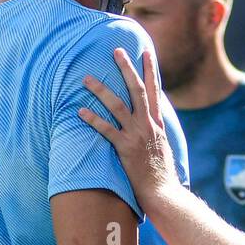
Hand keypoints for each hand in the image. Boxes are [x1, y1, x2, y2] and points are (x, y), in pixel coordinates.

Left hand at [78, 49, 177, 210]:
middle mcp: (148, 125)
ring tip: (86, 79)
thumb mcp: (163, 149)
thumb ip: (157, 134)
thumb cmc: (162, 175)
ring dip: (101, 90)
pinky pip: (106, 130)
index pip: (155, 91)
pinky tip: (80, 112)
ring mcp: (137, 136)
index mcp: (157, 124)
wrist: (164, 192)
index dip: (150, 70)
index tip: (144, 52)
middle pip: (137, 90)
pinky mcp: (125, 149)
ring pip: (118, 106)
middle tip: (116, 51)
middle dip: (126, 69)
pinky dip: (92, 120)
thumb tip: (153, 125)